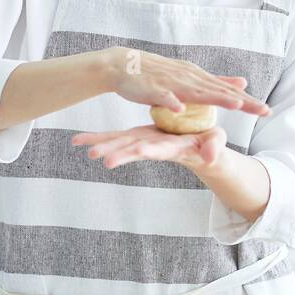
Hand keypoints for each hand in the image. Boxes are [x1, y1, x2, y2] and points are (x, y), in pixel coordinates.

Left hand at [72, 124, 231, 174]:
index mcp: (173, 147)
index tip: (139, 151)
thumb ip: (213, 149)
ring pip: (120, 144)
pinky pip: (114, 137)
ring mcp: (143, 142)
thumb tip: (211, 157)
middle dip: (118, 152)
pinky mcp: (137, 137)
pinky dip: (97, 138)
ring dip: (103, 146)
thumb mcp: (216, 144)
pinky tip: (77, 140)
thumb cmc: (210, 145)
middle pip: (134, 150)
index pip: (160, 149)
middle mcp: (154, 147)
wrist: (199, 148)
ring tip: (85, 149)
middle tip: (100, 156)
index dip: (149, 149)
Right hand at [99, 46, 269, 116]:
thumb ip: (217, 83)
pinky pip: (163, 97)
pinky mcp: (152, 89)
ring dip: (215, 97)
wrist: (124, 64)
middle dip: (242, 102)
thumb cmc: (160, 74)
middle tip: (263, 111)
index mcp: (199, 78)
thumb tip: (243, 84)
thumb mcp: (192, 77)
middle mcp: (190, 78)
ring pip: (196, 92)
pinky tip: (180, 109)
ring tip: (235, 105)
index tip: (268, 111)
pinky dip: (172, 102)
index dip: (248, 102)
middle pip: (219, 92)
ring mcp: (171, 83)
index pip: (228, 92)